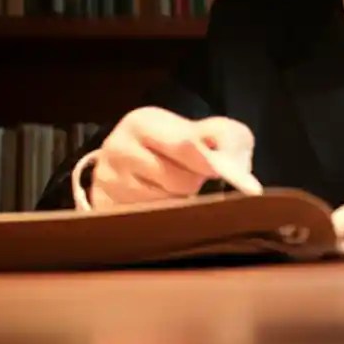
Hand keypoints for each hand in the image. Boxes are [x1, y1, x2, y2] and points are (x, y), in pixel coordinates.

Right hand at [89, 106, 255, 211]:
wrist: (127, 158)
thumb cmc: (170, 144)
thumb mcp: (194, 129)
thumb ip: (223, 136)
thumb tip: (235, 162)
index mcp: (142, 123)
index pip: (184, 146)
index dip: (207, 161)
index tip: (220, 172)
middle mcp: (118, 149)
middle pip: (180, 181)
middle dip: (195, 181)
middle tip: (194, 174)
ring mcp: (109, 181)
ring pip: (167, 203)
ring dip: (179, 199)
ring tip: (172, 184)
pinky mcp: (107, 207)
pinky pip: (151, 220)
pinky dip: (163, 213)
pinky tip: (158, 198)